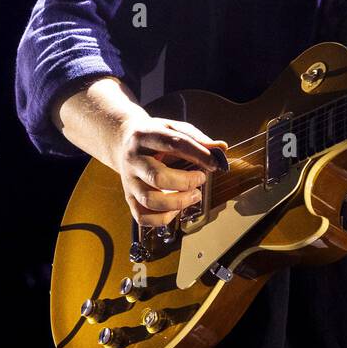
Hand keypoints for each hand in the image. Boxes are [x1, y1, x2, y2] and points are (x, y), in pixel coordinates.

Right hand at [111, 113, 229, 225]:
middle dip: (186, 182)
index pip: (174, 144)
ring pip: (150, 200)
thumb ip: (197, 138)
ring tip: (194, 195)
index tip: (215, 163)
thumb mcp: (174, 128)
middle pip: (157, 177)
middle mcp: (134, 160)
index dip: (198, 155)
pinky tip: (176, 209)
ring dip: (178, 203)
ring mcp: (129, 181)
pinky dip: (163, 219)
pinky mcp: (129, 198)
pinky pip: (143, 217)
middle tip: (201, 179)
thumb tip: (221, 148)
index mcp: (146, 136)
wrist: (124, 142)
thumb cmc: (155, 136)